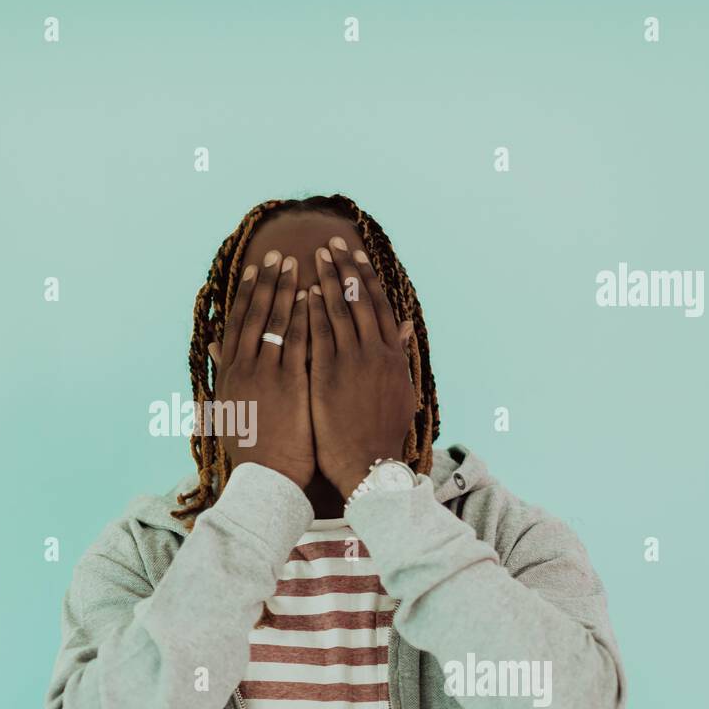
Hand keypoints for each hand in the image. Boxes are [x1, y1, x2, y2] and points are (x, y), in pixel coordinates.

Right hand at [206, 249, 314, 488]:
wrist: (265, 477)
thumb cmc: (250, 447)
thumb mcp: (228, 405)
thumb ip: (223, 371)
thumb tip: (214, 346)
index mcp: (230, 372)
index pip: (238, 322)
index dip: (247, 293)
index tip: (256, 269)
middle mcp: (244, 368)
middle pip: (256, 314)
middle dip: (268, 282)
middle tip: (279, 255)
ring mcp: (267, 374)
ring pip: (276, 322)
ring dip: (287, 291)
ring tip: (299, 265)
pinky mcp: (290, 384)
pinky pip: (298, 342)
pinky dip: (304, 318)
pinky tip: (313, 298)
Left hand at [307, 237, 416, 500]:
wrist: (369, 466)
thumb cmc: (381, 435)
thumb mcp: (398, 392)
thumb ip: (398, 356)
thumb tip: (404, 330)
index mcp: (392, 357)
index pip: (379, 306)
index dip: (367, 277)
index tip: (356, 254)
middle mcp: (375, 354)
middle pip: (360, 300)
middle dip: (345, 268)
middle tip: (332, 242)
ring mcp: (353, 363)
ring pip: (339, 312)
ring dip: (327, 281)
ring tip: (314, 257)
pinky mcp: (330, 376)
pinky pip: (320, 335)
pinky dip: (313, 312)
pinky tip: (304, 293)